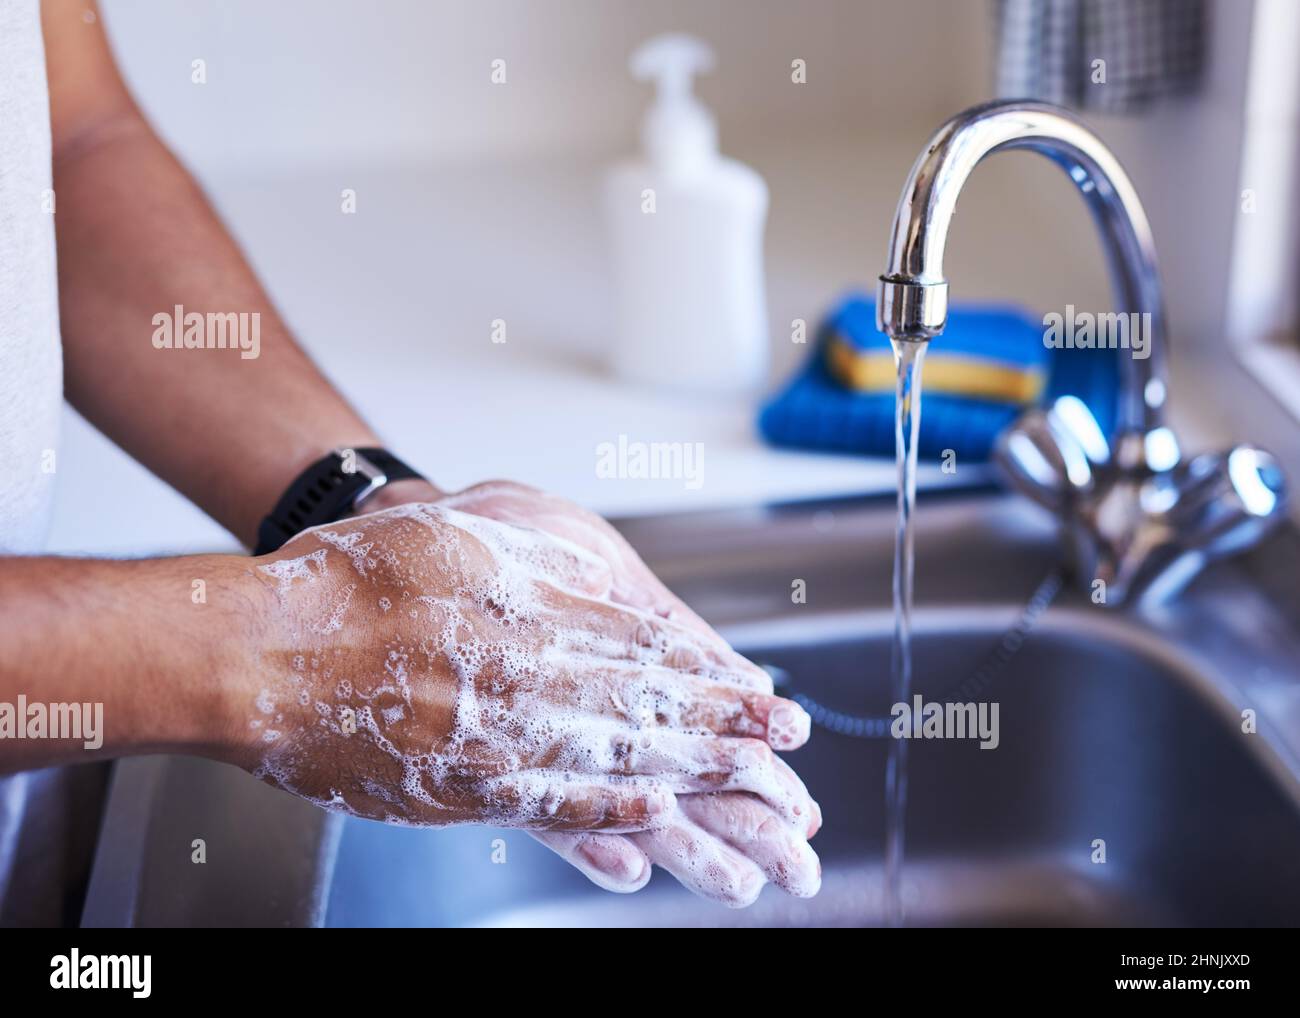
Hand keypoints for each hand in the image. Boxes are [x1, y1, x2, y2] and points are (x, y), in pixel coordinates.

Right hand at [237, 501, 815, 849]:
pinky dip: (604, 817)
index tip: (774, 704)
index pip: (652, 649)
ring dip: (690, 782)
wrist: (265, 640)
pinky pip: (544, 804)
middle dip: (728, 738)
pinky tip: (653, 821)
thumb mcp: (474, 528)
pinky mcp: (456, 785)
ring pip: (612, 760)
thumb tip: (626, 594)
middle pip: (649, 710)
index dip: (720, 682)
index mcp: (535, 604)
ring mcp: (493, 732)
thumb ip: (553, 557)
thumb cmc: (365, 572)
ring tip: (751, 801)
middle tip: (790, 760)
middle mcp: (525, 669)